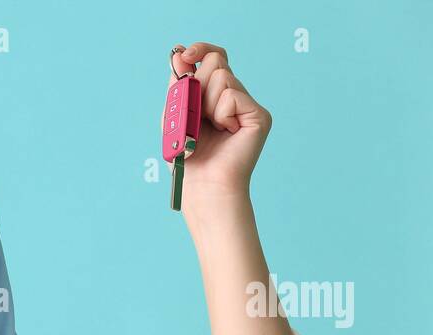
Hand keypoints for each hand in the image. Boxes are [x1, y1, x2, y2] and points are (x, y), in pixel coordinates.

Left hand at [166, 42, 271, 214]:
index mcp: (214, 96)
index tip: (184, 55)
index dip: (200, 50)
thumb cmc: (188, 158)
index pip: (213, 57)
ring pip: (222, 75)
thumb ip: (179, 86)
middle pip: (216, 61)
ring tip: (209, 128)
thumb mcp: (174, 117)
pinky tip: (225, 132)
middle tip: (195, 112)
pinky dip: (219, 113)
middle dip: (197, 83)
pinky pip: (231, 95)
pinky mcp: (259, 115)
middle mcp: (234, 96)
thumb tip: (181, 56)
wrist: (203, 186)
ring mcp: (247, 105)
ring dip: (205, 103)